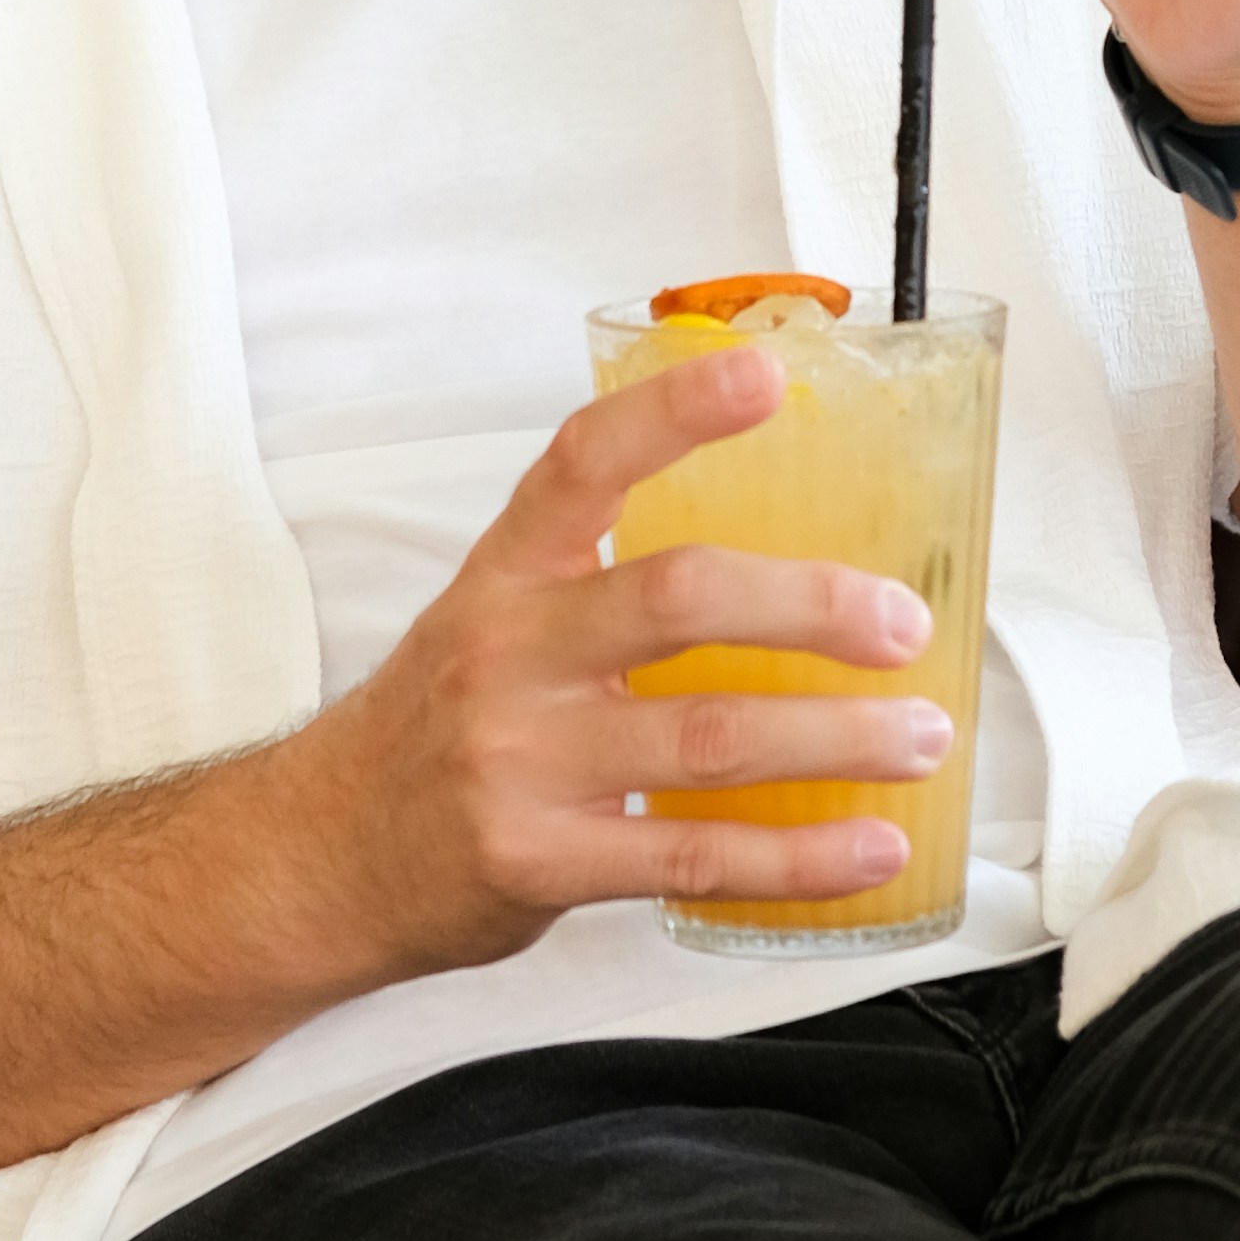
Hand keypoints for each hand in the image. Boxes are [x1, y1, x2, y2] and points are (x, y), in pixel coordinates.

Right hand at [291, 349, 950, 973]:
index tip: (766, 378)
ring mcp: (521, 761)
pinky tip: (870, 848)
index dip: (675, 413)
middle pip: (680, 599)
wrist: (320, 859)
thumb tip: (793, 573)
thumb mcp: (495, 624)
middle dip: (812, 606)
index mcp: (507, 574)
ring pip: (710, 736)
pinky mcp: (538, 862)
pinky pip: (694, 857)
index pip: (586, 462)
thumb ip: (609, 590)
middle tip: (904, 625)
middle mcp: (510, 653)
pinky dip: (800, 856)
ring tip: (920, 739)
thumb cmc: (439, 732)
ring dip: (838, 737)